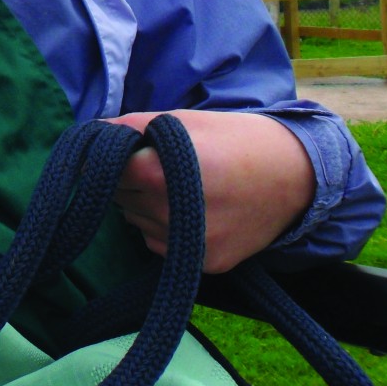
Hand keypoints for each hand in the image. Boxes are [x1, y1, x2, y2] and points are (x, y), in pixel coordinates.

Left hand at [105, 109, 315, 272]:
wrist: (296, 175)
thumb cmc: (233, 139)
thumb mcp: (179, 121)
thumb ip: (128, 127)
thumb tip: (90, 136)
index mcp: (156, 175)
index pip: (104, 172)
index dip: (112, 158)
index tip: (128, 152)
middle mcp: (168, 216)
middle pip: (119, 199)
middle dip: (130, 182)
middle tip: (160, 165)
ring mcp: (188, 245)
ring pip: (137, 223)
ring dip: (145, 206)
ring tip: (180, 186)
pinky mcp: (206, 264)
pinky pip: (161, 244)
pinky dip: (165, 228)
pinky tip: (191, 209)